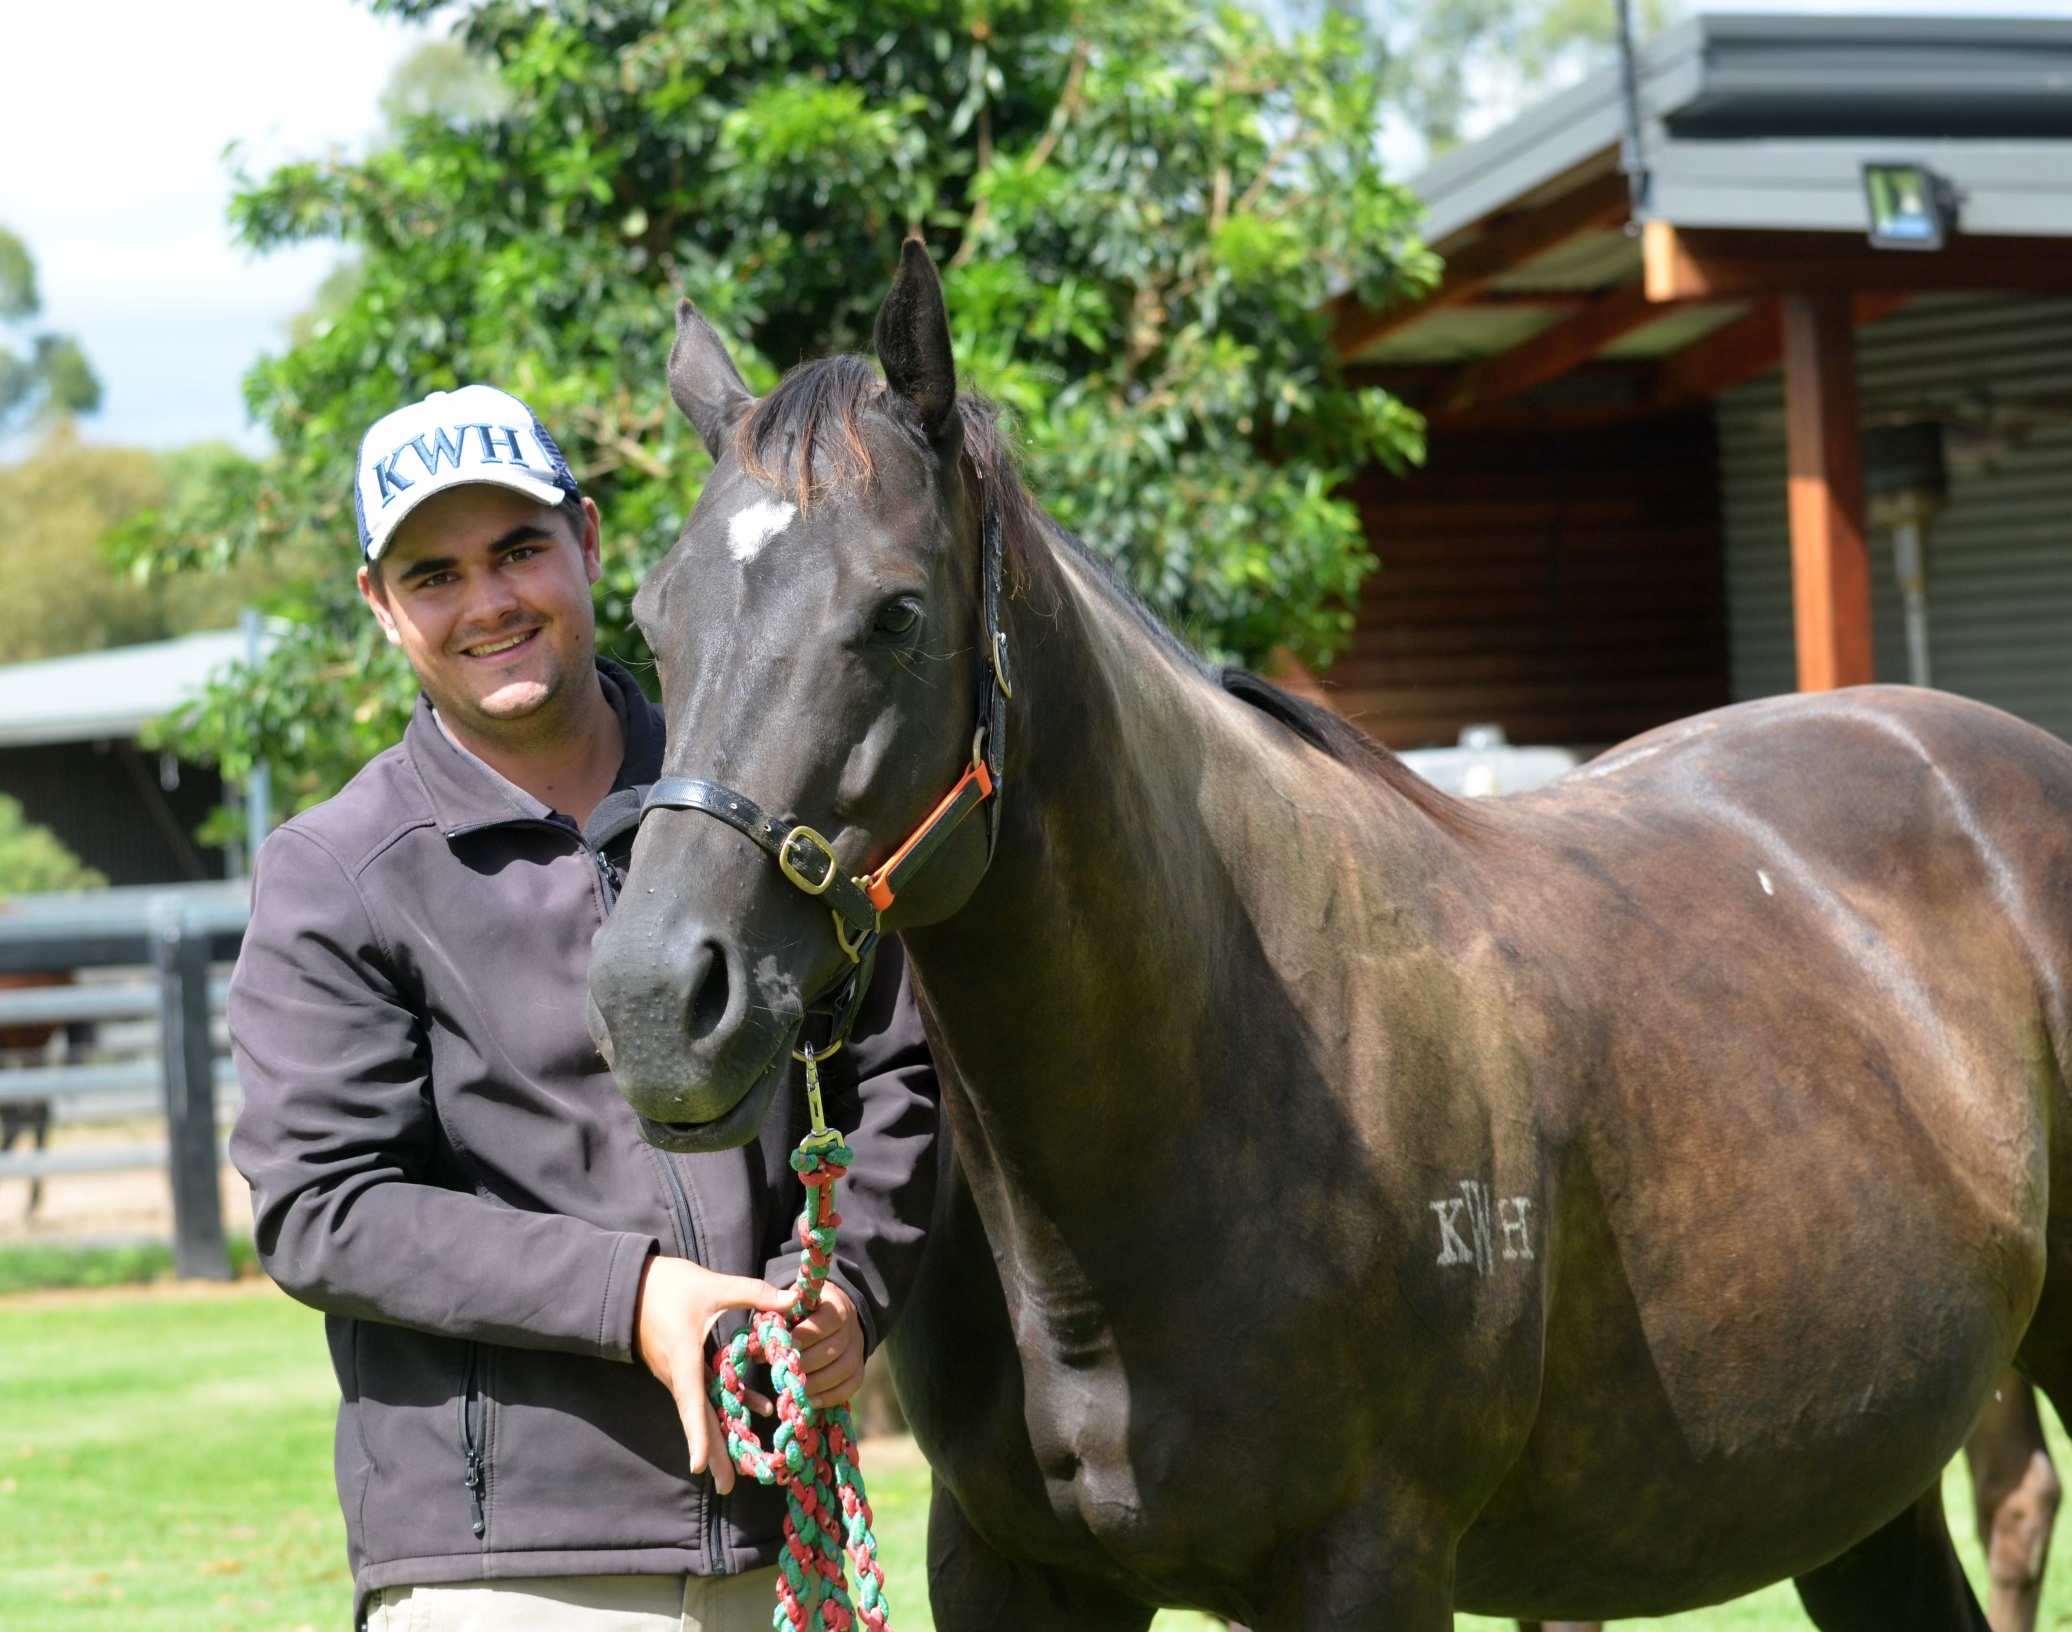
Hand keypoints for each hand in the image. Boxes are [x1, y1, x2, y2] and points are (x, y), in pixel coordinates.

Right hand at [633, 1255, 791, 1493]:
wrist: (632, 1285)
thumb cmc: (668, 1286)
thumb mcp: (713, 1286)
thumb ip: (753, 1293)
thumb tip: (793, 1299)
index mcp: (684, 1357)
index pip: (691, 1403)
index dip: (698, 1435)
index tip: (700, 1467)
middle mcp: (679, 1374)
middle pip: (698, 1420)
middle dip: (712, 1454)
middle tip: (725, 1488)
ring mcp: (680, 1374)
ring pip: (702, 1411)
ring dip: (720, 1437)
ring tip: (737, 1468)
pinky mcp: (684, 1368)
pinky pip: (705, 1395)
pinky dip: (728, 1406)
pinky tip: (758, 1408)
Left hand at [792, 1281, 865, 1409]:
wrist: (829, 1316)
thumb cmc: (803, 1310)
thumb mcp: (791, 1302)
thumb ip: (780, 1309)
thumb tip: (769, 1330)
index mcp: (836, 1306)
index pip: (829, 1320)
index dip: (807, 1334)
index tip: (786, 1345)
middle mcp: (851, 1327)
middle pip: (835, 1348)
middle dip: (807, 1363)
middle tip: (785, 1372)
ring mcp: (857, 1350)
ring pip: (844, 1369)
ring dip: (817, 1383)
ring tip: (795, 1390)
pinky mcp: (858, 1369)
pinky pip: (850, 1386)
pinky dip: (831, 1397)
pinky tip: (810, 1401)